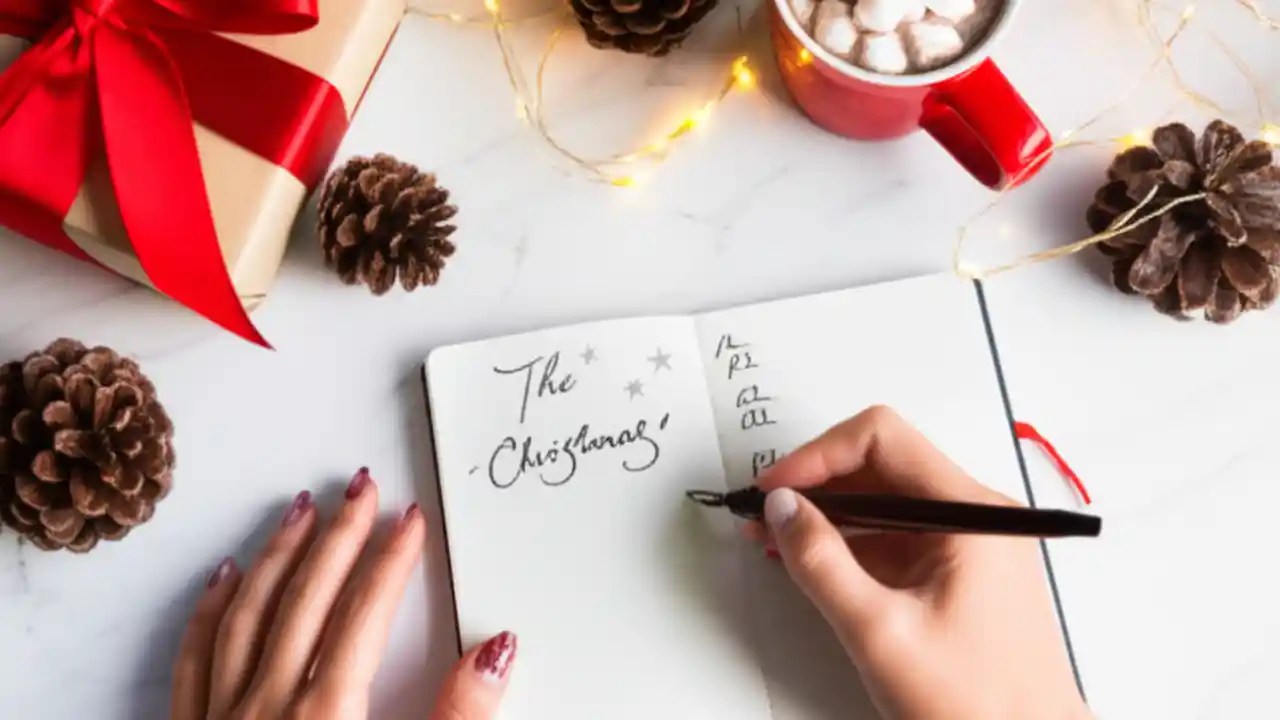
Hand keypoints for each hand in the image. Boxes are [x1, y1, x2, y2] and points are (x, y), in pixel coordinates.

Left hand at [171, 468, 516, 719]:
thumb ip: (460, 717)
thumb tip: (496, 648)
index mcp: (327, 712)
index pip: (367, 610)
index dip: (393, 559)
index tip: (411, 520)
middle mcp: (268, 705)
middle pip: (307, 596)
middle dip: (339, 535)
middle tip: (360, 488)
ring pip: (248, 613)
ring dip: (278, 555)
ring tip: (297, 511)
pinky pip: (196, 658)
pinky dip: (211, 610)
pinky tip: (224, 580)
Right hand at [748, 407, 1088, 719]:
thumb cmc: (980, 705)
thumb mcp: (881, 633)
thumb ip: (822, 564)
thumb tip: (783, 508)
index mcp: (971, 515)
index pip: (883, 439)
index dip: (819, 455)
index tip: (777, 487)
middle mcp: (975, 518)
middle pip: (881, 464)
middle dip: (816, 482)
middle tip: (767, 511)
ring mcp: (967, 545)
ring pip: (884, 501)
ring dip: (827, 514)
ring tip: (775, 536)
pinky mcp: (956, 572)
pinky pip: (894, 537)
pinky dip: (848, 544)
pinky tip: (810, 560)